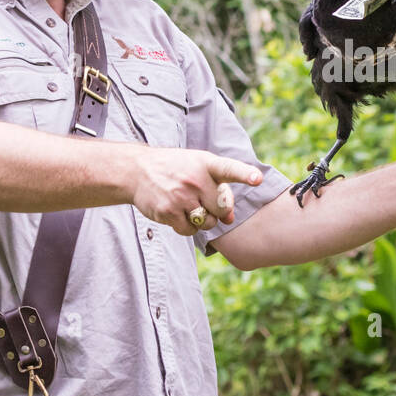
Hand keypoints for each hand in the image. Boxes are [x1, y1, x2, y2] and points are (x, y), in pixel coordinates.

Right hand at [133, 148, 261, 235]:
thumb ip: (219, 190)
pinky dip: (187, 228)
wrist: (138, 170)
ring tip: (189, 206)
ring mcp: (180, 196)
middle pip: (222, 209)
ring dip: (202, 221)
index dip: (245, 174)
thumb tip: (231, 219)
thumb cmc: (176, 169)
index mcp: (206, 163)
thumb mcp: (198, 168)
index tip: (258, 179)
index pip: (229, 169)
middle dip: (217, 211)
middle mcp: (194, 179)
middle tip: (202, 200)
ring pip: (207, 223)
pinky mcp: (168, 211)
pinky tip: (177, 213)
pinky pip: (189, 231)